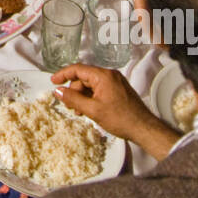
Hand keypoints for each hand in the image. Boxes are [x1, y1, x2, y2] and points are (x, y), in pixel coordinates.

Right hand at [52, 64, 180, 158]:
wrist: (144, 128)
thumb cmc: (121, 119)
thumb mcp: (93, 110)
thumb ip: (73, 99)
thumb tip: (58, 92)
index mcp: (103, 76)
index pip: (78, 69)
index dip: (63, 74)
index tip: (53, 82)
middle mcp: (110, 75)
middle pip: (84, 78)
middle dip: (74, 91)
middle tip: (69, 105)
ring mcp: (115, 82)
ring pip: (91, 85)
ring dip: (82, 96)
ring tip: (79, 111)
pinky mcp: (118, 90)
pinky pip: (99, 89)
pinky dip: (91, 98)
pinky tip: (89, 110)